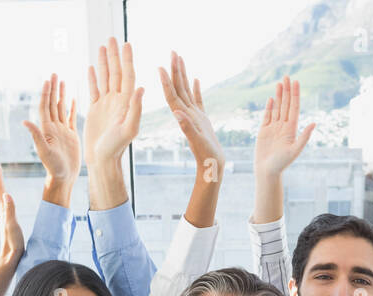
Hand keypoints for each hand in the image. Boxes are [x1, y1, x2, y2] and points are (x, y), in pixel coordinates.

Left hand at [0, 160, 22, 295]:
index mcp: (3, 210)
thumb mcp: (12, 225)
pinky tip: (7, 199)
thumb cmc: (12, 243)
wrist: (11, 259)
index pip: (1, 189)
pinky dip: (6, 197)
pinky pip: (6, 205)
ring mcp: (5, 217)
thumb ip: (10, 210)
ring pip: (2, 197)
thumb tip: (6, 194)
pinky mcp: (9, 222)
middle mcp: (3, 212)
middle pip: (0, 190)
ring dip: (1, 186)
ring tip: (0, 177)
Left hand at [24, 74, 79, 204]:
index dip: (46, 93)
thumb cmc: (53, 167)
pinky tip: (72, 99)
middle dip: (53, 88)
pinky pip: (71, 118)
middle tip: (54, 74)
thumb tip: (25, 121)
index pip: (46, 106)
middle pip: (53, 103)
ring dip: (61, 95)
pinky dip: (71, 108)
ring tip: (62, 81)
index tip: (48, 80)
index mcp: (47, 129)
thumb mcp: (44, 151)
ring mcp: (62, 131)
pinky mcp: (71, 135)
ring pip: (61, 108)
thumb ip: (36, 135)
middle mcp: (53, 127)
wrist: (64, 177)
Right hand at [83, 37, 142, 168]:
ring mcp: (107, 104)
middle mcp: (118, 101)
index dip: (127, 60)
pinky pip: (94, 89)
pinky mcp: (96, 109)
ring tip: (103, 46)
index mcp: (127, 103)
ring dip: (104, 62)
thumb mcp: (129, 129)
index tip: (127, 44)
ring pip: (105, 78)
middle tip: (113, 38)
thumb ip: (135, 109)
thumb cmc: (117, 148)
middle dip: (115, 55)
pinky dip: (93, 77)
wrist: (103, 161)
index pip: (128, 76)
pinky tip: (91, 67)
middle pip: (116, 72)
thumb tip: (141, 88)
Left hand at [159, 51, 224, 179]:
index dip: (166, 81)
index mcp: (183, 117)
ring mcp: (194, 115)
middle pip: (178, 88)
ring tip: (180, 59)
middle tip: (172, 52)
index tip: (159, 66)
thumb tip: (176, 113)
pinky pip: (198, 100)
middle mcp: (186, 114)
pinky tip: (195, 79)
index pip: (172, 95)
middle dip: (174, 70)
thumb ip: (187, 127)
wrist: (212, 166)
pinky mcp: (202, 119)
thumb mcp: (197, 142)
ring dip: (182, 75)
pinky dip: (195, 88)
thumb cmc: (206, 157)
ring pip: (186, 90)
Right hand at [255, 76, 314, 179]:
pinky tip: (271, 99)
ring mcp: (273, 128)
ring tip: (280, 83)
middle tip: (287, 76)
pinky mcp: (264, 131)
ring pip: (277, 108)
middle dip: (287, 91)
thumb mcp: (295, 150)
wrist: (267, 171)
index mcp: (291, 129)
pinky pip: (267, 116)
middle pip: (286, 104)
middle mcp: (283, 126)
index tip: (296, 82)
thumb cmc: (281, 163)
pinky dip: (269, 107)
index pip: (294, 107)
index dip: (295, 95)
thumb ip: (304, 136)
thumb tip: (314, 123)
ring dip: (278, 96)